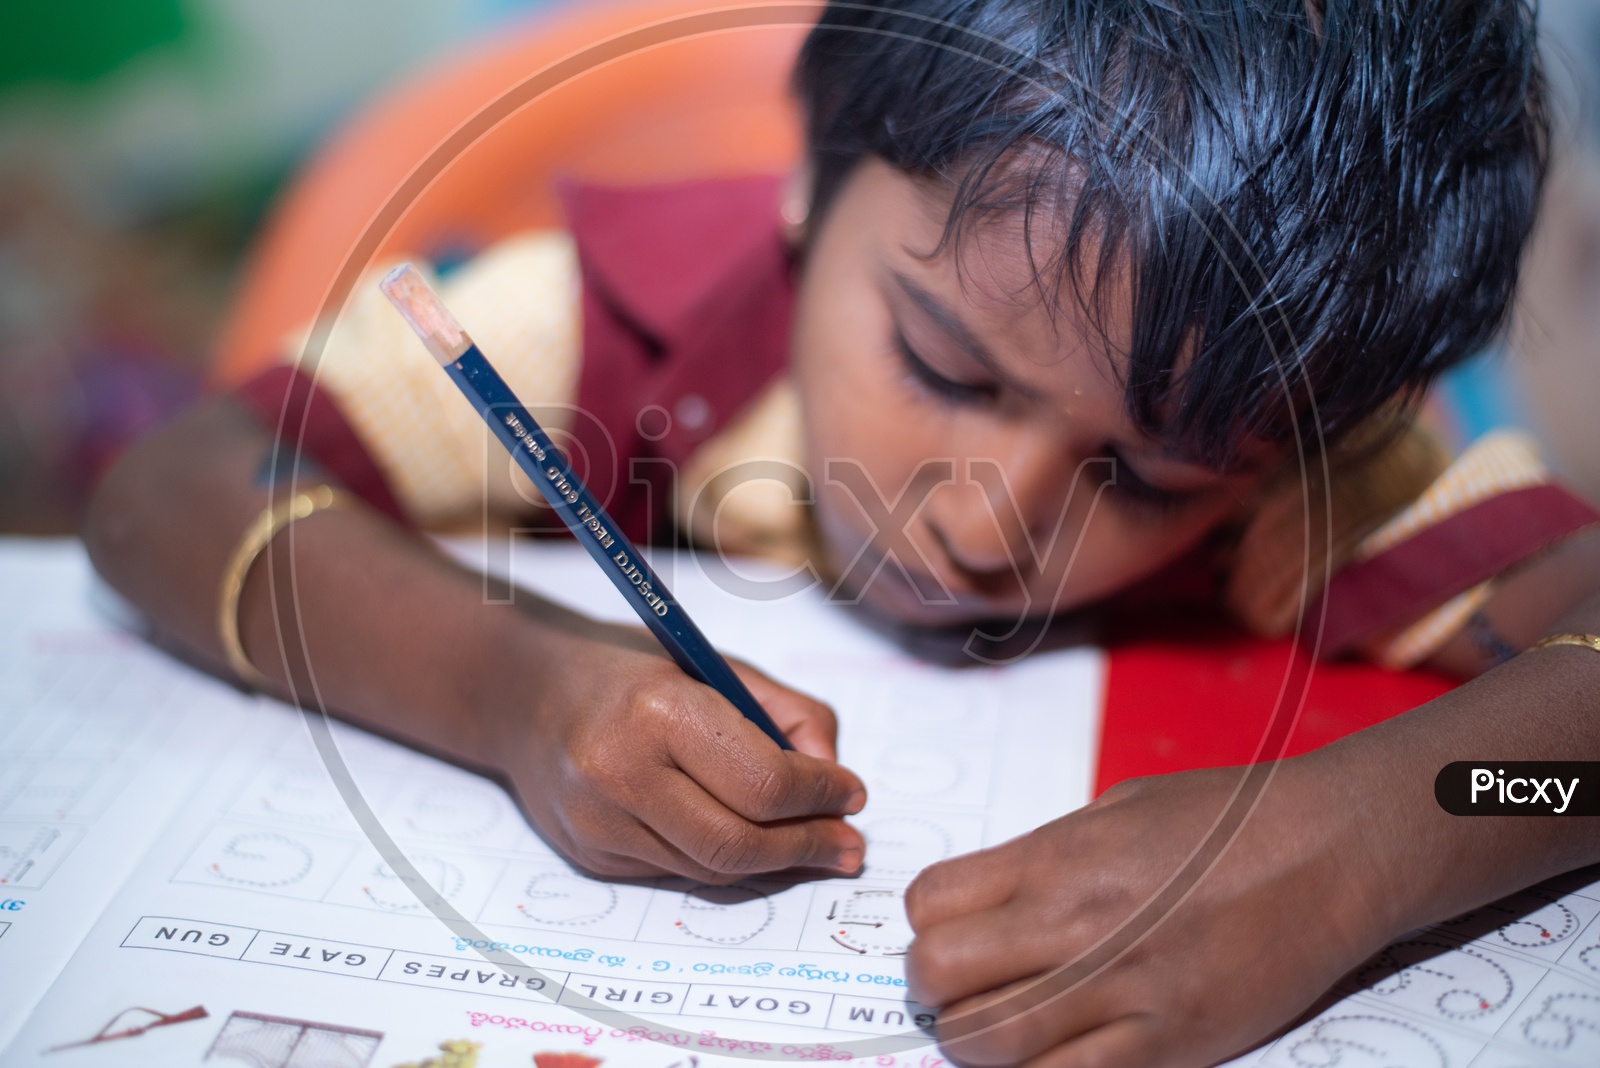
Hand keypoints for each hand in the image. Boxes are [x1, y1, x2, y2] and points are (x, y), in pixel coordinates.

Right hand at [495, 624, 866, 883]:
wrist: (522, 692)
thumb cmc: (633, 668)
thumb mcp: (716, 663)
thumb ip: (787, 714)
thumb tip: (838, 780)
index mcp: (658, 709)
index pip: (765, 782)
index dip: (823, 795)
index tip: (854, 793)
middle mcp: (621, 773)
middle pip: (741, 843)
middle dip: (810, 847)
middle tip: (850, 844)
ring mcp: (599, 823)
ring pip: (713, 870)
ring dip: (777, 864)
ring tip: (818, 848)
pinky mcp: (591, 856)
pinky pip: (680, 874)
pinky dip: (728, 865)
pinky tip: (758, 847)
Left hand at [903, 760, 1397, 1067]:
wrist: (1330, 851)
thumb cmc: (1225, 819)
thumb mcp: (1116, 809)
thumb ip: (1044, 857)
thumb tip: (989, 902)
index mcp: (1055, 858)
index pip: (932, 902)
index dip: (928, 922)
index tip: (952, 929)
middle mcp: (1074, 924)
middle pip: (940, 974)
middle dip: (934, 987)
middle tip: (961, 987)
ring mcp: (1120, 991)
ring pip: (990, 1044)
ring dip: (977, 1041)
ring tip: (1002, 1027)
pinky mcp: (1167, 1046)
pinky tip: (1057, 1055)